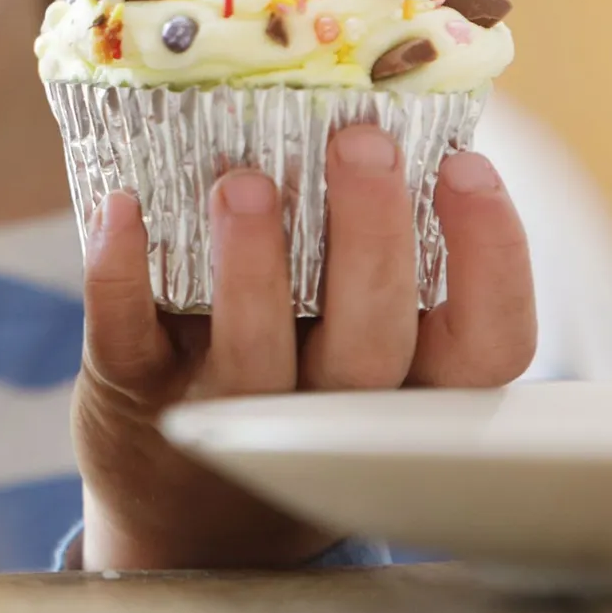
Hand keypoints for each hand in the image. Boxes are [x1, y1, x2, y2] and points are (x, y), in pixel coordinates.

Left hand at [73, 124, 535, 570]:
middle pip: (371, 345)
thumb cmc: (292, 389)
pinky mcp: (135, 399)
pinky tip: (120, 207)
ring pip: (255, 354)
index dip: (491, 263)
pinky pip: (128, 336)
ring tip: (244, 183)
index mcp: (403, 388)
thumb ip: (375, 256)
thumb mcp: (356, 348)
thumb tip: (389, 103)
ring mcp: (227, 412)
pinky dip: (120, 273)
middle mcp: (326, 411)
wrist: (183, 510)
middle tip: (362, 143)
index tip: (465, 167)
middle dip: (371, 241)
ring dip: (252, 265)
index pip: (484, 348)